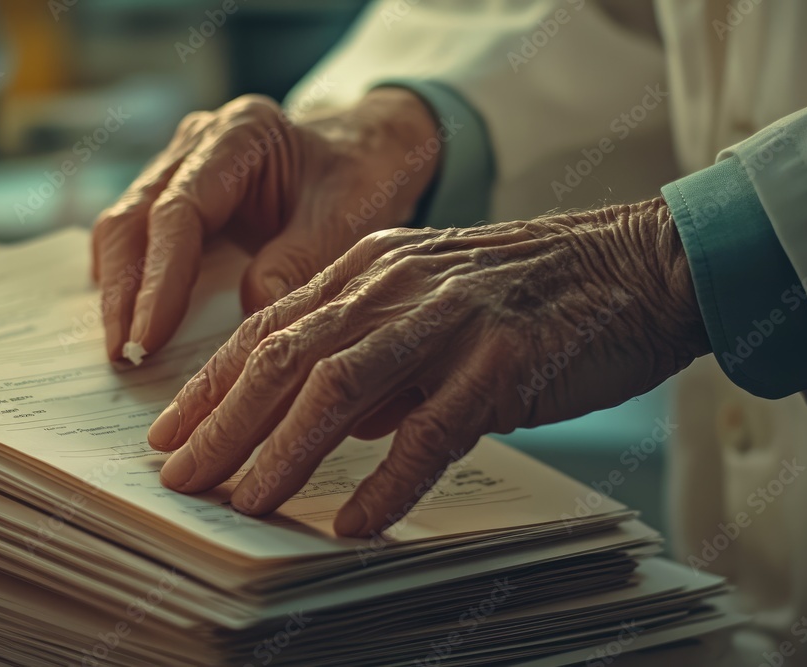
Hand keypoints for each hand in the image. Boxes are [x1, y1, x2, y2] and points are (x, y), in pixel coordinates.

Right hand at [91, 88, 439, 361]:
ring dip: (117, 290)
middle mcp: (198, 143)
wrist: (367, 154)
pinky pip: (137, 238)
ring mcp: (180, 166)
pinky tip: (130, 323)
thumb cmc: (360, 179)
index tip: (147, 338)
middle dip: (122, 292)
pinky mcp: (176, 195)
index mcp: (241, 134)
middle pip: (134, 218)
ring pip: (124, 228)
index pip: (179, 211)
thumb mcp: (348, 218)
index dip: (159, 279)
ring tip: (122, 351)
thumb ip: (299, 262)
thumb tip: (249, 313)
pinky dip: (130, 280)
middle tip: (123, 356)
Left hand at [147, 197, 709, 536]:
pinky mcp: (503, 359)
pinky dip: (388, 481)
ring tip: (244, 501)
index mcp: (370, 267)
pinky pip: (431, 430)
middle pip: (286, 356)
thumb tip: (322, 422)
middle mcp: (396, 284)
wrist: (636, 265)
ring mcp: (449, 317)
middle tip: (180, 478)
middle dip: (223, 423)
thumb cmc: (530, 294)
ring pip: (340, 386)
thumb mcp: (430, 305)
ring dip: (283, 450)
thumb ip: (372, 357)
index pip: (268, 327)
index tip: (170, 433)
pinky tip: (355, 523)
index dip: (211, 384)